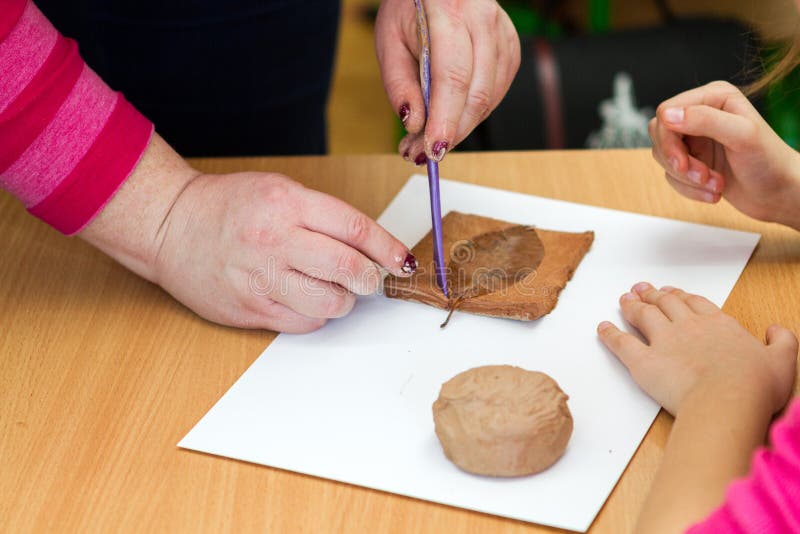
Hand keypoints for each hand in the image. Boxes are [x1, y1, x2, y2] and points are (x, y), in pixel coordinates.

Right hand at [149, 172, 415, 332]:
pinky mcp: (250, 309)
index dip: (389, 249)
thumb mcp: (280, 190)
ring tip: (335, 289)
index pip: (357, 230)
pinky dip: (316, 314)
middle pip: (350, 269)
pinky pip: (304, 322)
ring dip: (345, 300)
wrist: (170, 226)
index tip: (402, 261)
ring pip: (331, 303)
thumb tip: (372, 248)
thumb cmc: (229, 206)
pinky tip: (306, 299)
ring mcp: (261, 278)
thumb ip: (324, 216)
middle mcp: (276, 240)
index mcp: (288, 203)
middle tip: (368, 278)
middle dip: (371, 279)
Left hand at [375, 0, 519, 163]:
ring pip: (489, 99)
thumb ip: (399, 84)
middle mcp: (483, 20)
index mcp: (450, 12)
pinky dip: (474, 113)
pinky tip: (452, 115)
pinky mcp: (511, 48)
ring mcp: (503, 35)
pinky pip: (496, 93)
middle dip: (451, 132)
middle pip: (476, 94)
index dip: (445, 119)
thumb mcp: (388, 39)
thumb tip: (414, 124)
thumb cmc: (410, 7)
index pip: (453, 76)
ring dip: (461, 127)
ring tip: (430, 138)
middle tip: (422, 153)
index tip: (432, 149)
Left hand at [597, 282, 796, 415]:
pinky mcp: (644, 361)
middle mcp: (688, 327)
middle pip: (666, 303)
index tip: (671, 293)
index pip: (695, 303)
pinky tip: (602, 328)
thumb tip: (778, 330)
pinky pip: (621, 343)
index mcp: (719, 325)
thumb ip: (782, 341)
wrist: (728, 400)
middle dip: (652, 294)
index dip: (681, 296)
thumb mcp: (782, 361)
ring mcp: (664, 341)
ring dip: (632, 305)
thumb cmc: (755, 386)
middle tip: (640, 288)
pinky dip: (610, 334)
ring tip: (624, 299)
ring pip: (643, 315)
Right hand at [649, 81, 799, 228]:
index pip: (667, 111)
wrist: (780, 195)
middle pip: (659, 134)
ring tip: (714, 184)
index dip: (669, 138)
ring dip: (686, 178)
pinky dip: (689, 189)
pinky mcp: (692, 162)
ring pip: (662, 156)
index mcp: (714, 98)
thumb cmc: (770, 163)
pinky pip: (670, 176)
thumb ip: (705, 120)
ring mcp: (695, 139)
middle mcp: (701, 115)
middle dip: (677, 161)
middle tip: (701, 176)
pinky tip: (713, 191)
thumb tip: (667, 115)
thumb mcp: (742, 135)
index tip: (682, 162)